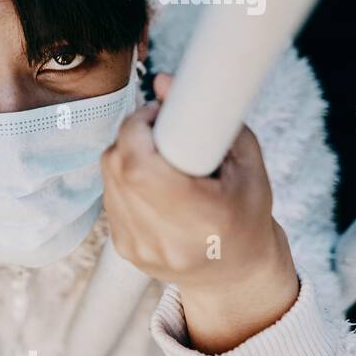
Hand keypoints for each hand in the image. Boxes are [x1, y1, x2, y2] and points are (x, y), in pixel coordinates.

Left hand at [101, 73, 300, 354]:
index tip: (158, 115)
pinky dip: (124, 178)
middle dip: (132, 134)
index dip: (138, 128)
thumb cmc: (247, 214)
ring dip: (126, 154)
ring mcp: (138, 248)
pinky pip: (110, 195)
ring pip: (108, 177)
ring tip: (159, 154)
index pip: (138, 165)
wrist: (236, 274)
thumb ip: (210, 119)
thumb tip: (163, 80)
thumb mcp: (248, 164)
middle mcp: (164, 239)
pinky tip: (152, 181)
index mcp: (201, 219)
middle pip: (118, 165)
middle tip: (159, 127)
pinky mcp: (122, 249)